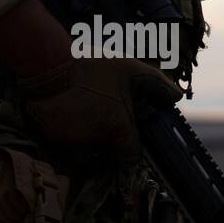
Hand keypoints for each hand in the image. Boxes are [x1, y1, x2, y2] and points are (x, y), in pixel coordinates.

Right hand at [18, 57, 182, 158]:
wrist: (47, 65)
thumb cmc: (92, 67)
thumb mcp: (131, 70)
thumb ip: (158, 84)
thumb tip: (176, 97)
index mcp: (118, 130)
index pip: (130, 157)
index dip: (130, 146)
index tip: (127, 134)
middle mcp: (96, 143)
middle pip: (108, 152)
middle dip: (109, 137)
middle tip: (105, 111)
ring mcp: (72, 144)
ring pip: (87, 148)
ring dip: (89, 135)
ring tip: (86, 108)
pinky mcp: (52, 140)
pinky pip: (67, 142)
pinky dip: (69, 131)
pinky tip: (69, 110)